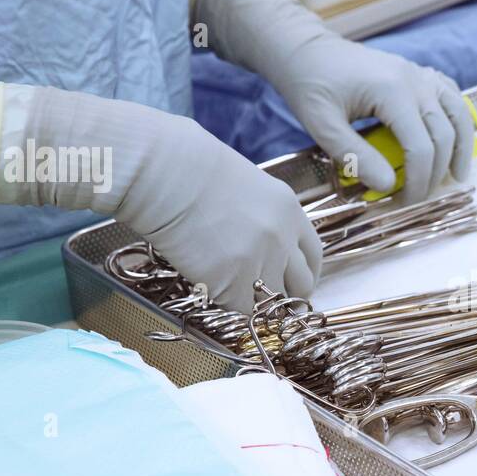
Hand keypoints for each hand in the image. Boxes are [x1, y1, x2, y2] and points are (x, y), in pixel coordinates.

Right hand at [0, 84, 321, 312]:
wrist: (163, 172)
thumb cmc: (191, 166)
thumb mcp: (247, 184)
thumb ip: (263, 216)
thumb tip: (257, 239)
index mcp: (290, 211)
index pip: (313, 255)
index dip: (304, 273)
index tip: (293, 282)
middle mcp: (283, 240)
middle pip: (300, 286)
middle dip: (284, 294)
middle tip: (262, 295)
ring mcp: (260, 263)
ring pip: (269, 302)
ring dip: (251, 299)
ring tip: (223, 281)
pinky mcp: (231, 284)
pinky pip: (238, 309)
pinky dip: (224, 301)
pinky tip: (206, 281)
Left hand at [275, 36, 473, 202]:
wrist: (306, 50)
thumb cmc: (310, 85)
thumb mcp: (322, 125)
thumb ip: (355, 155)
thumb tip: (388, 186)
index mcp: (392, 92)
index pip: (420, 147)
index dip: (418, 180)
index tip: (405, 203)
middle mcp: (415, 80)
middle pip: (444, 134)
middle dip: (437, 172)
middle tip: (421, 197)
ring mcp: (420, 74)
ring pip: (458, 113)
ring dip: (462, 147)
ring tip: (458, 175)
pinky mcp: (418, 73)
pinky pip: (452, 96)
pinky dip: (459, 120)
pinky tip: (455, 139)